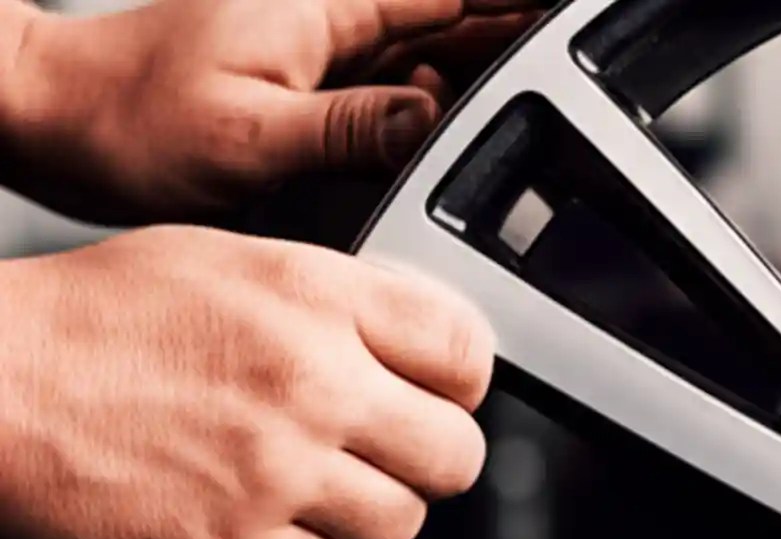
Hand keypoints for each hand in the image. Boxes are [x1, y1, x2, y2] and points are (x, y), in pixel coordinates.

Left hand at [0, 0, 539, 224]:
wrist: (59, 121)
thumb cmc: (127, 117)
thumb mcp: (251, 132)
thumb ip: (352, 127)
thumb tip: (432, 123)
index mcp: (326, 12)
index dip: (514, 7)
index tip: (566, 15)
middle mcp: (330, 25)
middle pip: (450, 19)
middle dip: (511, 31)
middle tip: (570, 43)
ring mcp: (319, 56)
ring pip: (423, 53)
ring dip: (476, 63)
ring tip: (534, 78)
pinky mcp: (304, 89)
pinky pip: (388, 88)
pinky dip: (428, 99)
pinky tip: (453, 113)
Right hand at [0, 226, 494, 538]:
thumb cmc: (95, 318)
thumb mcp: (231, 261)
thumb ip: (335, 298)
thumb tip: (409, 336)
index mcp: (317, 297)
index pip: (468, 350)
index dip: (463, 381)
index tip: (441, 393)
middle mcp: (310, 382)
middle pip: (457, 453)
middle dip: (432, 458)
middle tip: (391, 452)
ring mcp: (275, 469)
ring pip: (404, 523)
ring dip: (373, 514)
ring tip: (324, 491)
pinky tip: (274, 529)